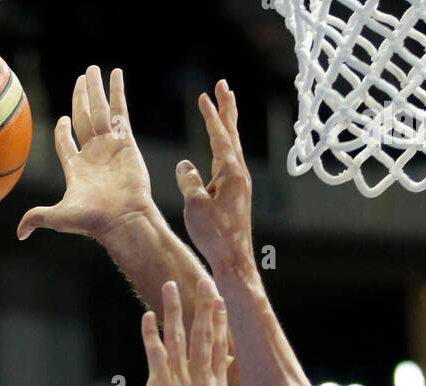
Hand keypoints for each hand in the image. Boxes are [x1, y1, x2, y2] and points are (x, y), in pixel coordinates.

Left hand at [17, 67, 153, 243]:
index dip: (63, 131)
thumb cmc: (93, 220)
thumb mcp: (59, 217)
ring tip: (93, 69)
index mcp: (77, 169)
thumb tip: (19, 233)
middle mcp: (93, 154)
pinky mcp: (126, 141)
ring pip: (100, 110)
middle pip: (84, 119)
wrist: (123, 218)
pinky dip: (117, 92)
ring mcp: (110, 146)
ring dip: (96, 90)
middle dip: (81, 100)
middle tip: (81, 79)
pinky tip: (115, 74)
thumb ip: (38, 217)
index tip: (63, 119)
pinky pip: (120, 111)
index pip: (66, 143)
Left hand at [140, 278, 228, 385]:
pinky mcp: (160, 385)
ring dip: (175, 310)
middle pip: (203, 335)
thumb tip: (226, 364)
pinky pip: (155, 353)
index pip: (218, 346)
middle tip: (204, 281)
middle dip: (204, 306)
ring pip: (178, 337)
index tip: (220, 300)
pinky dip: (150, 333)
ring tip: (170, 286)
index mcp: (215, 385)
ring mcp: (181, 380)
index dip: (219, 321)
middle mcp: (200, 378)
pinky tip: (147, 315)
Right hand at [176, 80, 253, 276]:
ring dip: (227, 126)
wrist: (233, 260)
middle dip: (227, 109)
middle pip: (232, 134)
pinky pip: (229, 163)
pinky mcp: (237, 195)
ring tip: (224, 108)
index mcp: (231, 173)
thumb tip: (185, 166)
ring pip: (232, 147)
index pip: (220, 136)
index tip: (204, 96)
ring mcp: (240, 185)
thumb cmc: (215, 236)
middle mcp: (239, 175)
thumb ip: (189, 181)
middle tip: (224, 86)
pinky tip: (220, 151)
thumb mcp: (196, 207)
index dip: (211, 115)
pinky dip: (224, 147)